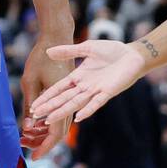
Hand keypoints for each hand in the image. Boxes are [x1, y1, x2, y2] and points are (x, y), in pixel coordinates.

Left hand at [20, 36, 73, 157]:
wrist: (57, 35)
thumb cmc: (40, 56)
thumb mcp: (30, 80)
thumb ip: (31, 104)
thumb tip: (28, 127)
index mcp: (61, 102)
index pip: (55, 131)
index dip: (45, 146)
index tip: (33, 157)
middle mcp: (69, 100)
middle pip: (59, 130)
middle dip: (42, 141)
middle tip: (23, 144)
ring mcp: (71, 94)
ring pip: (61, 121)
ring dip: (44, 130)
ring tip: (27, 133)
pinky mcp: (68, 89)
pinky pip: (61, 111)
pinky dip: (50, 119)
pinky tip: (37, 119)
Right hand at [29, 39, 146, 124]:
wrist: (131, 54)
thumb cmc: (111, 51)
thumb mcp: (87, 48)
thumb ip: (69, 51)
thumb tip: (49, 51)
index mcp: (78, 76)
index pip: (58, 88)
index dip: (47, 96)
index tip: (34, 104)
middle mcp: (85, 86)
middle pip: (64, 98)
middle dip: (49, 107)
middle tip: (35, 116)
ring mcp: (95, 90)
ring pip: (76, 103)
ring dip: (63, 111)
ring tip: (49, 120)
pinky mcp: (108, 92)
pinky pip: (95, 103)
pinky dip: (87, 110)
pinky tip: (78, 118)